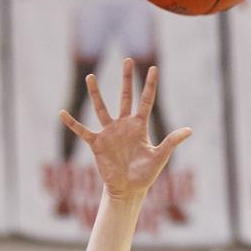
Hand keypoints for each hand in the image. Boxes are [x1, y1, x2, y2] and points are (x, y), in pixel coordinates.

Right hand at [60, 60, 190, 201]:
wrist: (127, 190)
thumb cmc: (145, 175)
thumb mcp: (160, 157)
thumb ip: (172, 142)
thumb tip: (189, 130)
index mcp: (139, 126)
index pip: (146, 101)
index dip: (150, 85)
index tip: (153, 67)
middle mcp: (124, 125)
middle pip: (125, 97)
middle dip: (127, 79)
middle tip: (127, 60)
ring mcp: (109, 132)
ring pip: (101, 108)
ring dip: (96, 93)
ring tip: (90, 76)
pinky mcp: (97, 143)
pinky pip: (82, 131)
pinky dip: (72, 123)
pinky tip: (61, 113)